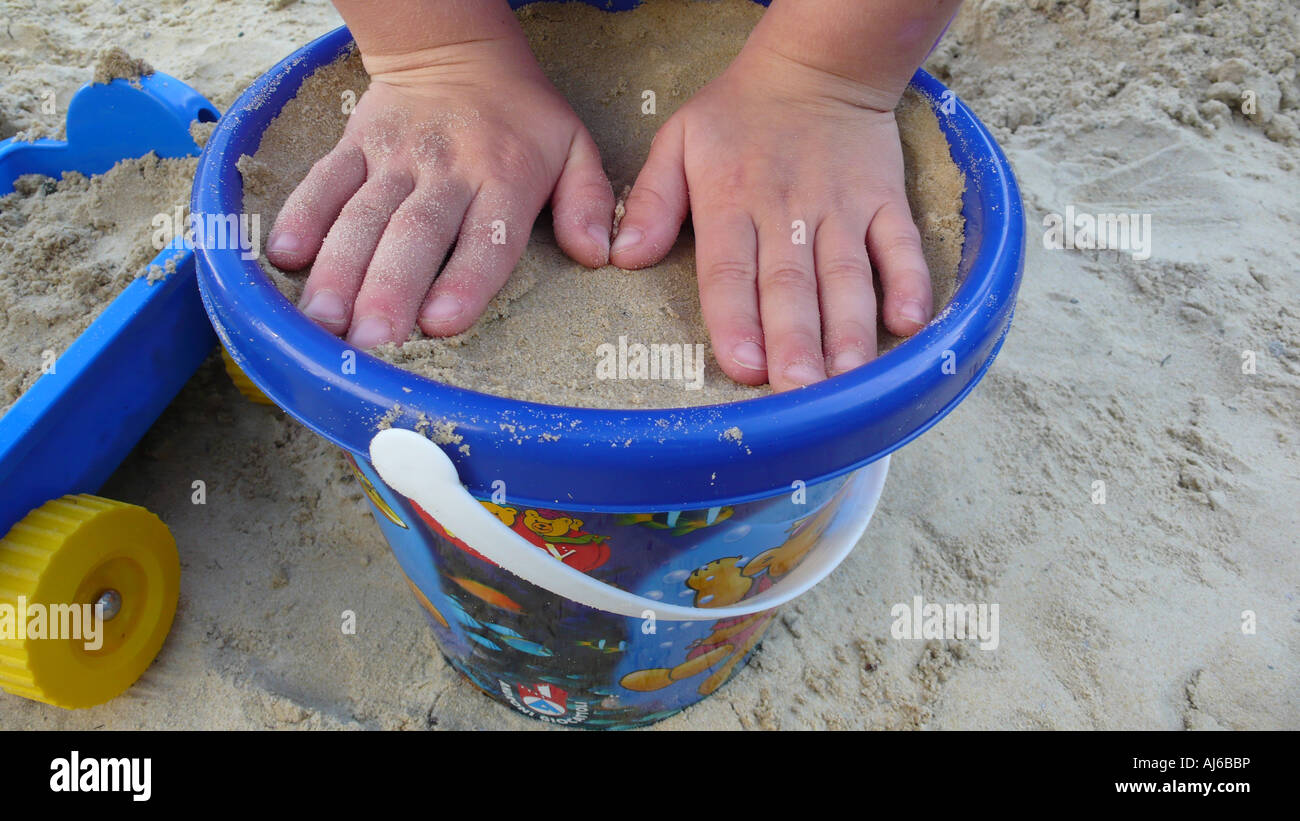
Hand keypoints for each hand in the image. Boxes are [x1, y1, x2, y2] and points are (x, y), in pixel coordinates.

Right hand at [267, 37, 613, 347]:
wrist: (454, 48)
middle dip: (389, 291)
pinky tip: (285, 258)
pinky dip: (302, 216)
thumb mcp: (574, 147)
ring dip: (340, 271)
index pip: (486, 236)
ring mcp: (394, 158)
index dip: (464, 280)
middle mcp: (446, 170)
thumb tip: (597, 254)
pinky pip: (324, 180)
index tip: (440, 323)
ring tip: (324, 324)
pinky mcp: (354, 145)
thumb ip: (588, 201)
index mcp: (505, 177)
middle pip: (413, 234)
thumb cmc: (521, 116)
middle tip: (372, 344)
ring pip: (362, 216)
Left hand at [609, 46, 932, 391]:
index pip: (730, 270)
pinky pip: (901, 244)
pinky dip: (909, 282)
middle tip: (798, 389)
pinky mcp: (884, 201)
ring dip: (849, 329)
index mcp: (730, 201)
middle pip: (791, 285)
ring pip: (847, 275)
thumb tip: (622, 257)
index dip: (736, 319)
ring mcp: (840, 208)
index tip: (742, 364)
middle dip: (795, 341)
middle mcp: (786, 211)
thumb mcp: (678, 141)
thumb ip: (652, 201)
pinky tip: (909, 322)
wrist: (817, 65)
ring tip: (848, 376)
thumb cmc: (738, 114)